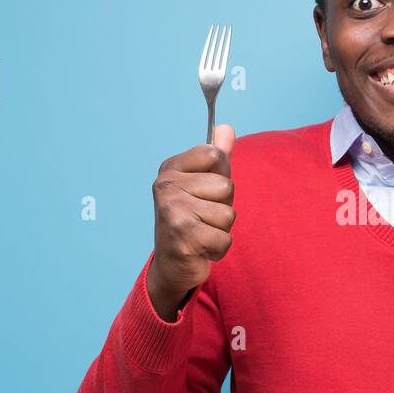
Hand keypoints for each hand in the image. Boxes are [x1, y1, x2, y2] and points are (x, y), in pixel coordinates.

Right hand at [147, 123, 235, 320]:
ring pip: (228, 214)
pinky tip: (201, 248)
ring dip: (221, 230)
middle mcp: (165, 186)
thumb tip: (228, 128)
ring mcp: (171, 210)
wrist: (173, 264)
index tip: (204, 192)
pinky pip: (224, 238)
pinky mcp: (182, 236)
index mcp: (171, 168)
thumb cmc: (193, 219)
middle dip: (223, 207)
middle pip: (226, 187)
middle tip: (202, 218)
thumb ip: (218, 158)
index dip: (220, 177)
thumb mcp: (205, 185)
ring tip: (202, 233)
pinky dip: (219, 248)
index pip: (215, 156)